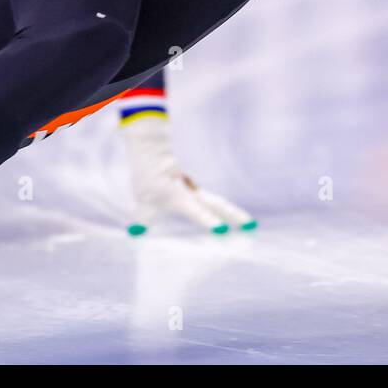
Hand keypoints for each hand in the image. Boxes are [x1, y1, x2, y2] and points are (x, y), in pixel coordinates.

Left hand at [122, 115, 256, 234]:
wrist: (153, 154)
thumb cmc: (149, 178)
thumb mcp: (143, 200)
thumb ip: (142, 217)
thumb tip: (136, 233)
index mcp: (180, 197)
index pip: (197, 211)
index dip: (209, 221)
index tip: (222, 230)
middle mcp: (192, 194)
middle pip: (218, 205)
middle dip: (235, 215)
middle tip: (251, 227)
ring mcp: (195, 190)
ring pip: (218, 202)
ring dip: (233, 212)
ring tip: (247, 223)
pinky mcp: (194, 190)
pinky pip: (210, 202)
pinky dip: (223, 210)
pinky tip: (229, 217)